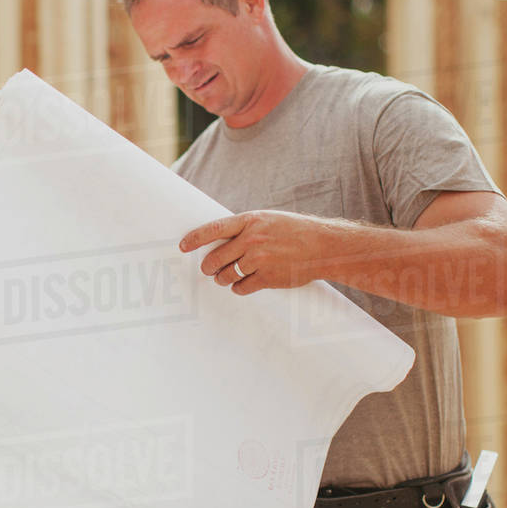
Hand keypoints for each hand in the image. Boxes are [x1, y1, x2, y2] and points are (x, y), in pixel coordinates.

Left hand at [180, 210, 329, 294]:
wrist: (324, 247)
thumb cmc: (295, 231)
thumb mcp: (268, 220)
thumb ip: (245, 228)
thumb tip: (220, 240)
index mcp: (251, 220)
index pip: (214, 229)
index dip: (195, 238)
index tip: (182, 246)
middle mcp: (253, 240)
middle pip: (216, 258)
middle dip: (208, 266)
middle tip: (208, 269)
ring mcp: (260, 260)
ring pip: (226, 275)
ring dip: (223, 278)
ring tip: (226, 276)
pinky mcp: (268, 278)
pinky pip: (241, 287)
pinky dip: (239, 288)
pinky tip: (243, 283)